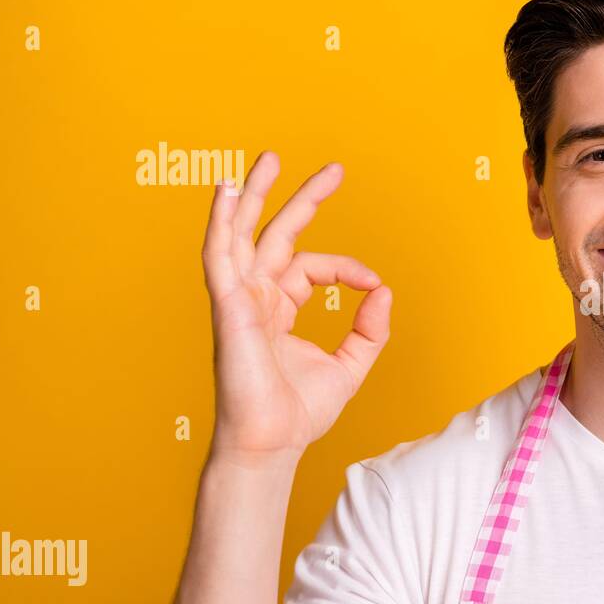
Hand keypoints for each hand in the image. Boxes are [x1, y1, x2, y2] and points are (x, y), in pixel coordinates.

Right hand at [200, 151, 390, 459]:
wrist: (272, 444)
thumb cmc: (298, 414)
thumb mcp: (349, 366)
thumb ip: (370, 330)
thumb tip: (384, 291)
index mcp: (279, 309)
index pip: (310, 266)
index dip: (346, 268)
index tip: (372, 283)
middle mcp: (256, 299)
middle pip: (275, 235)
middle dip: (301, 199)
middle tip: (333, 169)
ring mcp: (239, 301)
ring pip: (242, 235)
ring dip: (254, 196)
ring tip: (267, 159)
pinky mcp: (228, 308)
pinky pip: (219, 256)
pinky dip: (220, 222)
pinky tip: (227, 191)